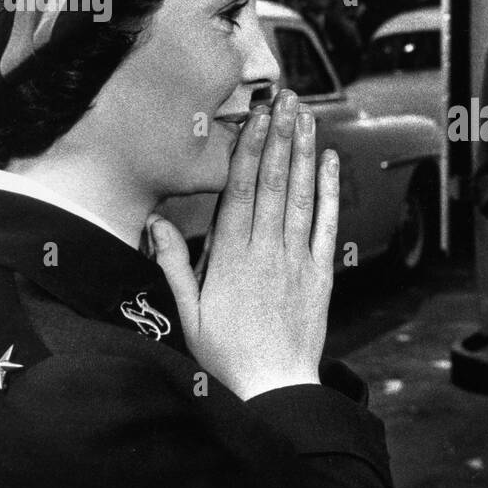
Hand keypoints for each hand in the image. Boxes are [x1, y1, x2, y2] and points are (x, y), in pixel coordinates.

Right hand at [148, 90, 339, 399]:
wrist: (274, 388)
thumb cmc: (226, 355)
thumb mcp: (187, 314)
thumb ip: (174, 265)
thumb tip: (157, 222)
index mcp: (230, 258)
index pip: (239, 191)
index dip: (248, 150)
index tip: (255, 117)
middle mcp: (266, 252)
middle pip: (272, 183)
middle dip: (279, 137)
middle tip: (285, 98)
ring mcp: (297, 260)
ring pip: (299, 196)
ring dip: (304, 153)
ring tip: (305, 116)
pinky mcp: (321, 273)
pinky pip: (326, 224)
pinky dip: (329, 191)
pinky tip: (330, 161)